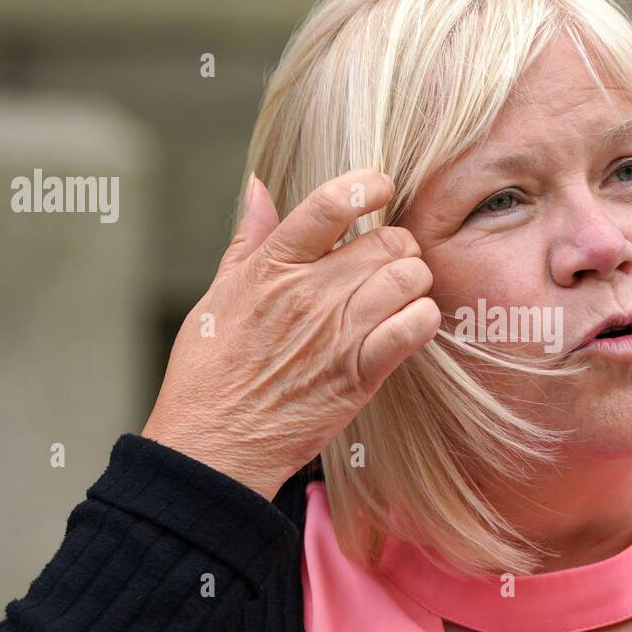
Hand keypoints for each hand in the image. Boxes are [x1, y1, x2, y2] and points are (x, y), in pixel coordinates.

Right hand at [141, 169, 439, 499]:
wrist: (213, 446)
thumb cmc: (209, 372)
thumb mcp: (217, 295)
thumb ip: (247, 239)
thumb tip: (257, 187)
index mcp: (272, 267)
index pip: (329, 204)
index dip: (366, 186)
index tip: (379, 186)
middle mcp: (309, 293)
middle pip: (386, 241)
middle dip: (399, 246)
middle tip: (391, 262)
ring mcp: (337, 333)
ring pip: (408, 279)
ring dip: (415, 282)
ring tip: (402, 294)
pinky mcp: (359, 374)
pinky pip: (414, 328)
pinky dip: (423, 319)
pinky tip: (411, 324)